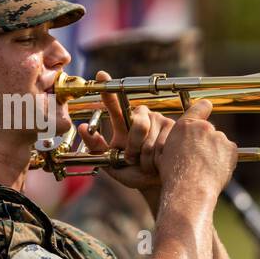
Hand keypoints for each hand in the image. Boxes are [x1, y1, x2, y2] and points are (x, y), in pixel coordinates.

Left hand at [77, 70, 174, 192]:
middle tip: (131, 158)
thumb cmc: (132, 172)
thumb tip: (84, 128)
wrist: (154, 183)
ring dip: (146, 154)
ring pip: (152, 135)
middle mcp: (143, 117)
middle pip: (138, 123)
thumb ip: (96, 147)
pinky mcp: (176, 129)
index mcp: (124, 123)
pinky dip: (158, 156)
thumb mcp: (110, 162)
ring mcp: (161, 121)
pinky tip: (159, 161)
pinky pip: (164, 142)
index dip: (109, 91)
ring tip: (147, 163)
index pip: (115, 105)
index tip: (101, 74)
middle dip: (134, 143)